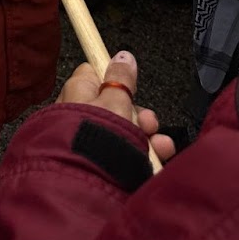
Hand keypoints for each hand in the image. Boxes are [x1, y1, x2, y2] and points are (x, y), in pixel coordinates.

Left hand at [58, 52, 175, 164]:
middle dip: (139, 116)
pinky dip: (143, 156)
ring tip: (160, 146)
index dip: (117, 80)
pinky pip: (125, 153)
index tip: (133, 89)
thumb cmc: (97, 136)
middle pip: (116, 107)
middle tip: (149, 124)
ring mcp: (90, 139)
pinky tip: (156, 161)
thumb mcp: (116, 100)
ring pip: (125, 132)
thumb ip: (122, 79)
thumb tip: (123, 55)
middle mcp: (81, 114)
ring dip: (147, 138)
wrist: (86, 184)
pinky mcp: (100, 162)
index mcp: (78, 91)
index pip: (95, 74)